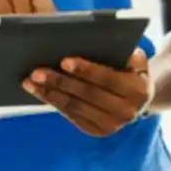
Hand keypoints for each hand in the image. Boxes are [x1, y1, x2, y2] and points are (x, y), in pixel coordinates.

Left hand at [22, 48, 153, 136]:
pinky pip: (72, 116)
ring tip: (29, 82)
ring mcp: (111, 125)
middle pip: (86, 95)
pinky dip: (54, 103)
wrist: (141, 99)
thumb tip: (90, 38)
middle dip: (60, 82)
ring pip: (75, 107)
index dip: (85, 70)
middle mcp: (126, 111)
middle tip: (37, 71)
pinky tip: (39, 91)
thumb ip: (120, 50)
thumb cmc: (131, 69)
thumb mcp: (134, 58)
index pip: (107, 78)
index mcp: (137, 90)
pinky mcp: (98, 131)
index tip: (64, 61)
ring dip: (50, 94)